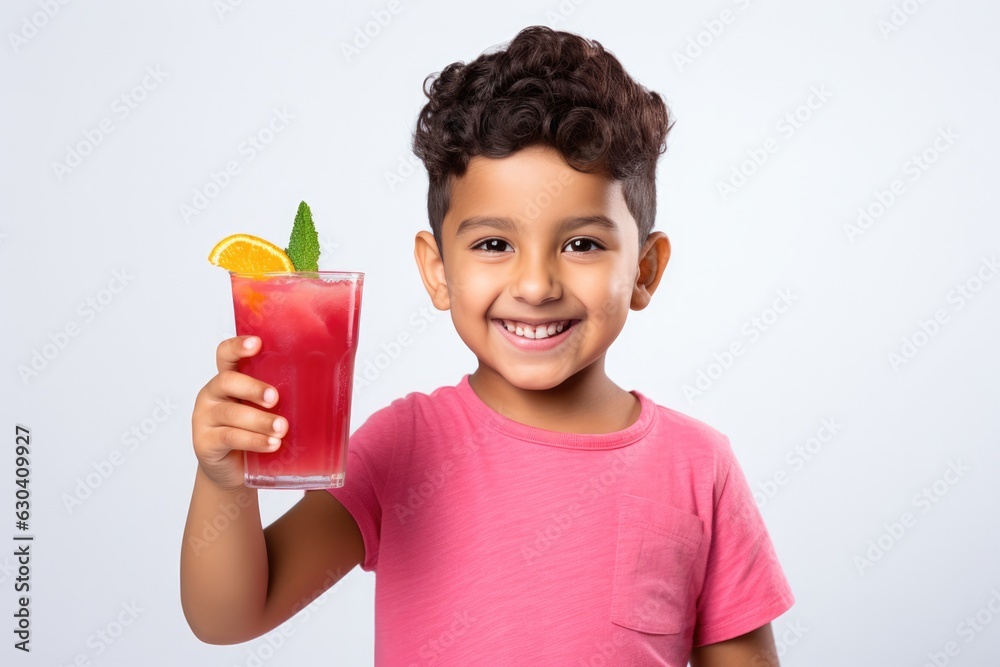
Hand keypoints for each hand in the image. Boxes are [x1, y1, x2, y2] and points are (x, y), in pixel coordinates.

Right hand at [191, 336, 286, 490]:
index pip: (225, 354)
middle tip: (275, 397)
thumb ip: (284, 395)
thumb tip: (332, 383)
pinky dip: (253, 440)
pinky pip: (229, 438)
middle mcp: (212, 394)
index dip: (237, 346)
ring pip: (230, 413)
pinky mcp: (205, 443)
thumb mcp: (267, 410)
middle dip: (253, 388)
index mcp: (229, 379)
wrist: (235, 472)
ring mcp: (204, 419)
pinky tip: (271, 444)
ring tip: (282, 429)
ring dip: (259, 420)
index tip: (257, 343)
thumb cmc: (256, 432)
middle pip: (226, 380)